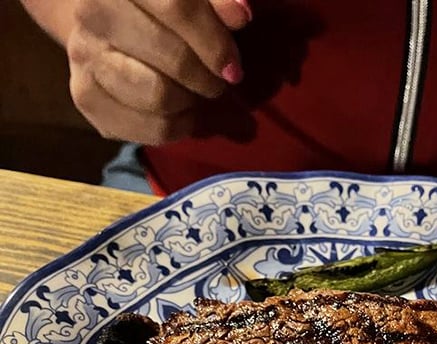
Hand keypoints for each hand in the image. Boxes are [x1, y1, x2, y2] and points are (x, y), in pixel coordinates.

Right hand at [66, 0, 251, 143]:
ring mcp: (84, 55)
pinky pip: (147, 127)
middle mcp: (92, 12)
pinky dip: (176, 127)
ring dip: (190, 103)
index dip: (214, 42)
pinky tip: (181, 114)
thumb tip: (241, 13)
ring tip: (195, 95)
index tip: (233, 67)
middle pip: (171, 58)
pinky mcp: (85, 95)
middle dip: (206, 78)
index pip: (176, 7)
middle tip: (217, 83)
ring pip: (158, 96)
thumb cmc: (159, 6)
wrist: (106, 25)